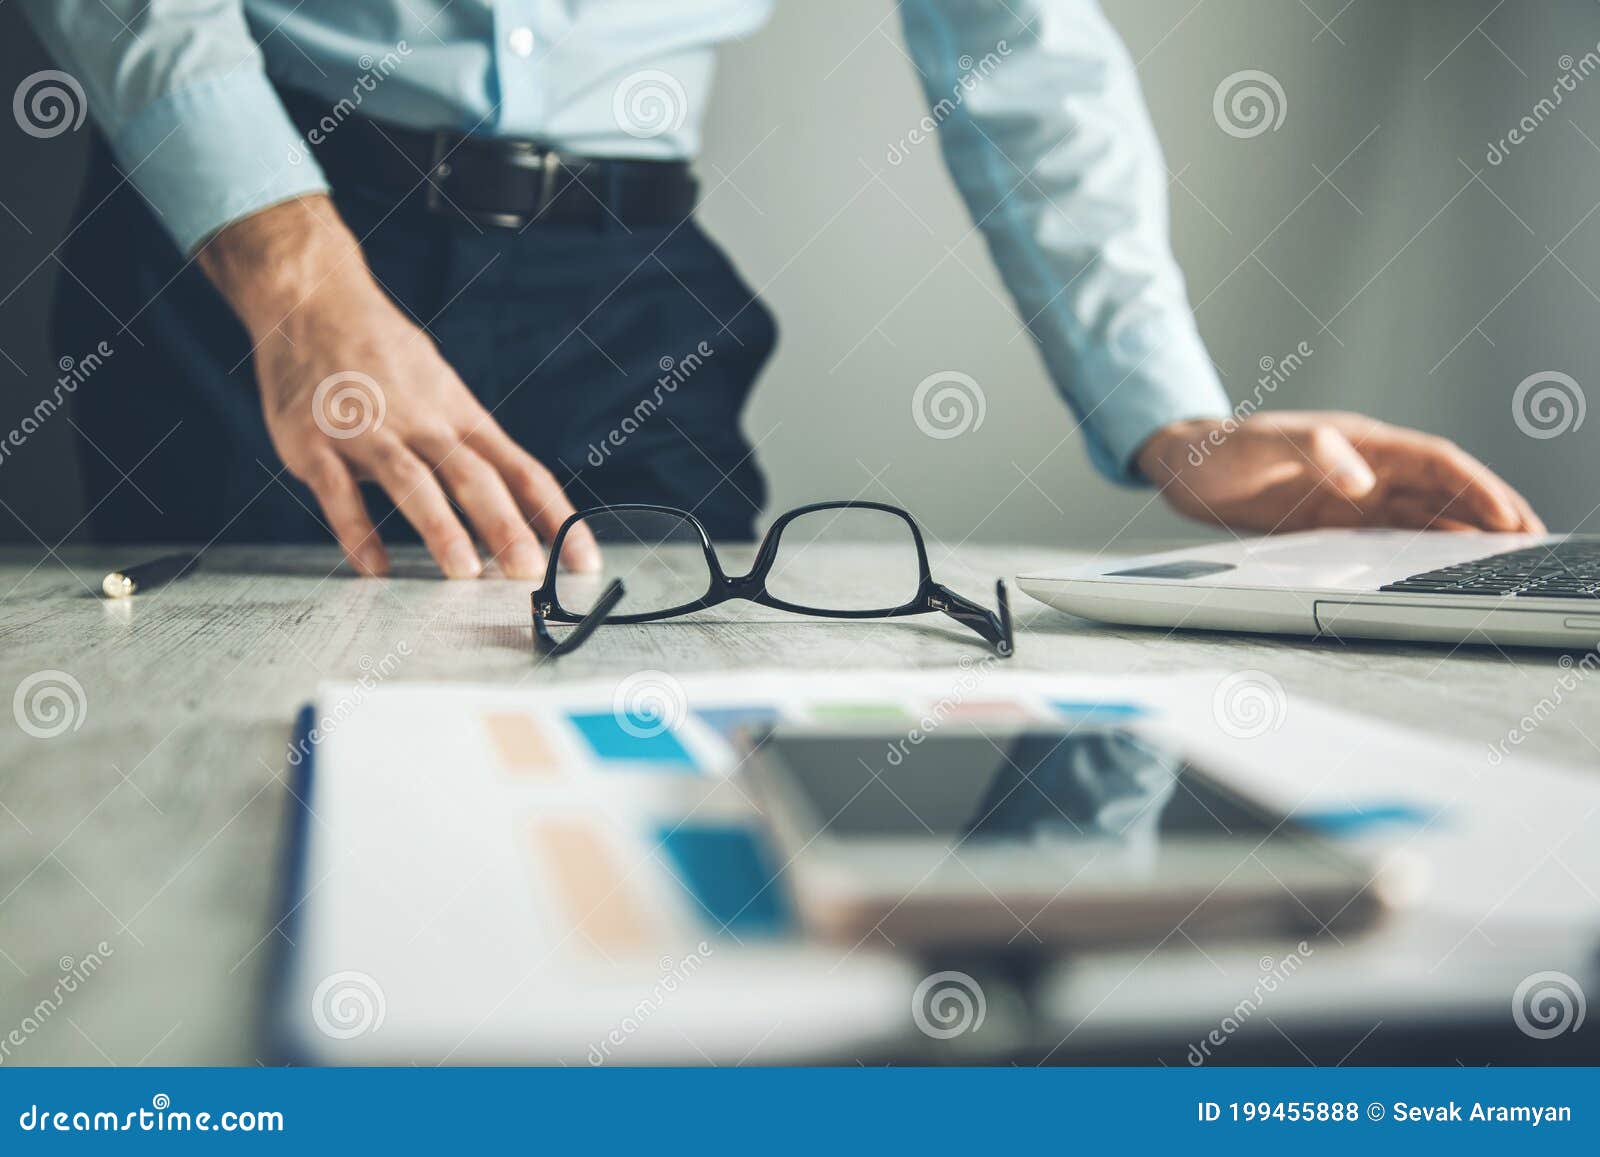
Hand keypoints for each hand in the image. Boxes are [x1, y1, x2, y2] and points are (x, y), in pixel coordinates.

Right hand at [197, 196, 599, 578]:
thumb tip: (518, 500)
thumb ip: (470, 445)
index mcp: (459, 415)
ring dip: (440, 526)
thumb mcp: (441, 388)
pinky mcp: (314, 441)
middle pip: (473, 477)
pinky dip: (357, 530)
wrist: (312, 298)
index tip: (582, 560)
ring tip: (464, 572)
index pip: (521, 471)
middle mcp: (421, 422)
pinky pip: (339, 490)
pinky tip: (375, 566)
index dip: (555, 516)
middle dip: (504, 526)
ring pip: (412, 480)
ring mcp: (367, 431)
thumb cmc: (382, 352)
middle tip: (529, 572)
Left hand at [1136, 411, 1544, 533]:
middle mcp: (1365, 466)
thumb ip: (1314, 452)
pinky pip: (1389, 533)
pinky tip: (1442, 564)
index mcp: (1360, 442)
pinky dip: (1422, 546)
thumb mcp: (1262, 445)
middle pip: (1442, 488)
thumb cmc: (1220, 449)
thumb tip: (1362, 479)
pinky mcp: (1333, 518)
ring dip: (1463, 531)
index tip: (1509, 515)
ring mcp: (1352, 493)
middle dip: (1489, 510)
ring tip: (1503, 557)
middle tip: (1530, 542)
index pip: (1435, 462)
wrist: (1183, 464)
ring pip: (1422, 512)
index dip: (1476, 487)